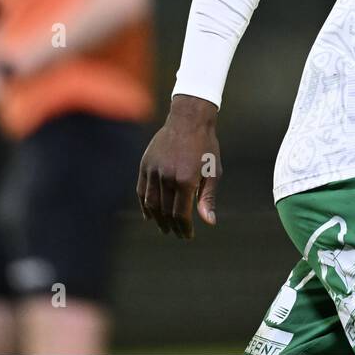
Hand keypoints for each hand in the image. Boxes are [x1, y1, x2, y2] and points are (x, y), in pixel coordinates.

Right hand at [137, 94, 221, 238]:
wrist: (189, 120)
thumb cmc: (206, 146)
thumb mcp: (213, 171)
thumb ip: (208, 198)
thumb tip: (209, 222)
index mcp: (186, 180)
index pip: (181, 214)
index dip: (184, 228)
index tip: (187, 235)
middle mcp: (167, 177)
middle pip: (165, 211)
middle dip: (172, 226)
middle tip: (177, 234)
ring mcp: (154, 171)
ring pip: (151, 204)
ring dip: (157, 219)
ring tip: (164, 227)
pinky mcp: (145, 165)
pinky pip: (141, 191)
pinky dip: (144, 205)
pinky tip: (149, 215)